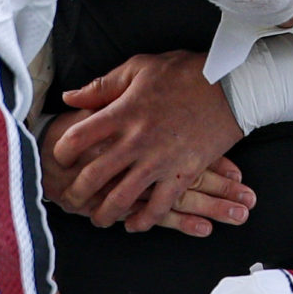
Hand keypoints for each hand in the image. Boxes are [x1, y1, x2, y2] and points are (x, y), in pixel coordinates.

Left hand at [41, 51, 248, 230]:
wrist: (232, 87)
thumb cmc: (186, 73)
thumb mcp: (140, 68)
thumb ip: (102, 86)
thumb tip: (70, 98)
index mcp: (123, 112)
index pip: (77, 138)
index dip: (61, 152)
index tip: (60, 157)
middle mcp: (137, 140)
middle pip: (93, 176)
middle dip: (76, 191)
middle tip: (70, 197)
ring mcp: (160, 161)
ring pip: (122, 199)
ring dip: (104, 213)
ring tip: (98, 218)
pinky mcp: (183, 174)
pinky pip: (158, 207)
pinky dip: (143, 221)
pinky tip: (133, 225)